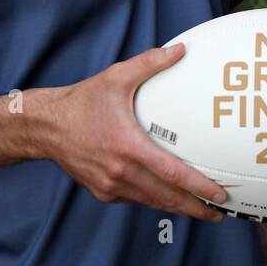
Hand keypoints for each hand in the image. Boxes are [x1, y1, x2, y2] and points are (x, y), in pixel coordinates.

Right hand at [43, 43, 227, 221]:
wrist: (46, 127)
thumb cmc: (83, 102)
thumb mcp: (116, 76)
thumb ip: (150, 63)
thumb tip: (180, 51)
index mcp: (128, 146)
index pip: (172, 173)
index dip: (199, 187)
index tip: (220, 196)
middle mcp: (120, 171)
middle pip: (167, 198)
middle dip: (196, 208)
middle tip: (220, 214)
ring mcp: (110, 185)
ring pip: (152, 202)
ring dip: (177, 208)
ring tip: (201, 210)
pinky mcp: (103, 192)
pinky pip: (135, 198)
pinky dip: (154, 199)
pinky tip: (168, 197)